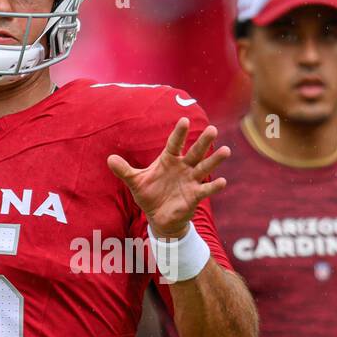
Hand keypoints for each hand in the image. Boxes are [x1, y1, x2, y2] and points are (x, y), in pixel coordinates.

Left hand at [107, 118, 228, 238]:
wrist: (158, 217)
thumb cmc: (149, 195)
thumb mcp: (135, 182)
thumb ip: (124, 170)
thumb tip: (109, 159)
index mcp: (169, 160)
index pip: (175, 143)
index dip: (179, 133)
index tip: (184, 120)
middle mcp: (183, 167)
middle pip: (195, 152)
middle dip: (203, 142)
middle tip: (213, 129)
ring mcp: (191, 181)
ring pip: (204, 167)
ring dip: (215, 160)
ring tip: (226, 150)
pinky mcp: (195, 196)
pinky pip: (205, 189)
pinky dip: (214, 186)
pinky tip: (222, 181)